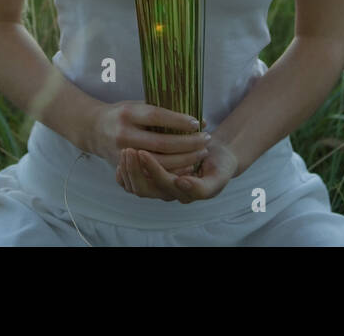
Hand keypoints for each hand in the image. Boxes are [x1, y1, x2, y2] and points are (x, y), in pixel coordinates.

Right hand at [86, 101, 209, 171]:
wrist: (94, 130)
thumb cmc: (122, 114)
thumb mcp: (137, 105)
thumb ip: (162, 111)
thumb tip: (196, 118)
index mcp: (127, 113)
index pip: (157, 117)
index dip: (179, 121)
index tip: (198, 123)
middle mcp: (124, 134)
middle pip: (162, 143)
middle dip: (188, 143)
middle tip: (206, 139)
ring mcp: (124, 153)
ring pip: (160, 161)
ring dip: (185, 158)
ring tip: (202, 151)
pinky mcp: (126, 168)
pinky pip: (153, 172)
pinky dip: (173, 170)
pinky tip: (189, 165)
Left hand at [116, 132, 238, 203]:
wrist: (217, 156)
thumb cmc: (220, 164)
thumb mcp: (220, 175)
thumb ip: (204, 186)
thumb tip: (181, 183)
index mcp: (185, 193)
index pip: (164, 184)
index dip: (152, 169)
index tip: (143, 151)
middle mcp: (170, 193)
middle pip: (144, 190)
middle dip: (135, 170)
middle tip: (130, 149)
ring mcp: (159, 188)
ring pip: (135, 187)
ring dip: (128, 169)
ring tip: (126, 150)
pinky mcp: (150, 180)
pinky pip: (130, 183)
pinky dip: (124, 172)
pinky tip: (123, 158)